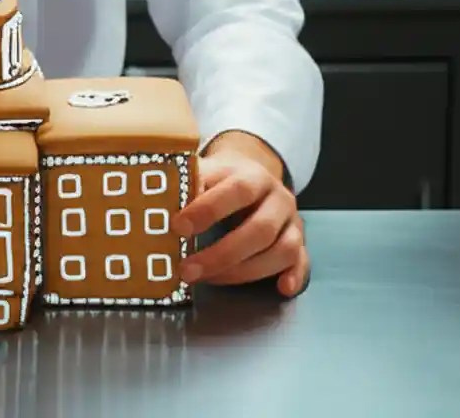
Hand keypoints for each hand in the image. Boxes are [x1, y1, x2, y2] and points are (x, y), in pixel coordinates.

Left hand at [173, 131, 310, 296]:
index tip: (177, 227)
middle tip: (187, 270)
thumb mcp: (205, 171)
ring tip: (209, 281)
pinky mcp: (299, 243)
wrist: (253, 174)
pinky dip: (294, 277)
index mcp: (253, 176)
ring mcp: (292, 222)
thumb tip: (157, 200)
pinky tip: (280, 289)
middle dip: (222, 255)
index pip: (235, 191)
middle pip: (260, 230)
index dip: (207, 211)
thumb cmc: (221, 179)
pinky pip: (302, 262)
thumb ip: (187, 183)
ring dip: (243, 272)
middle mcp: (278, 199)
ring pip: (280, 251)